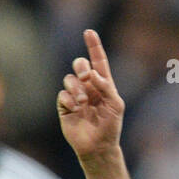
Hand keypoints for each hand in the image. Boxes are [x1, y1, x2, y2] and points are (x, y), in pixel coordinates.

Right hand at [57, 29, 124, 162]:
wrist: (98, 147)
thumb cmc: (111, 126)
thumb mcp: (116, 105)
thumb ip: (106, 87)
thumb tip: (92, 74)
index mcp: (102, 84)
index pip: (98, 61)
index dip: (93, 46)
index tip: (89, 32)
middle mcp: (87, 87)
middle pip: (80, 65)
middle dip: (81, 66)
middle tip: (86, 77)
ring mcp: (75, 96)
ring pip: (69, 79)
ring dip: (76, 88)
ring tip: (83, 102)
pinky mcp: (64, 107)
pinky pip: (62, 95)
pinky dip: (69, 100)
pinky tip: (76, 109)